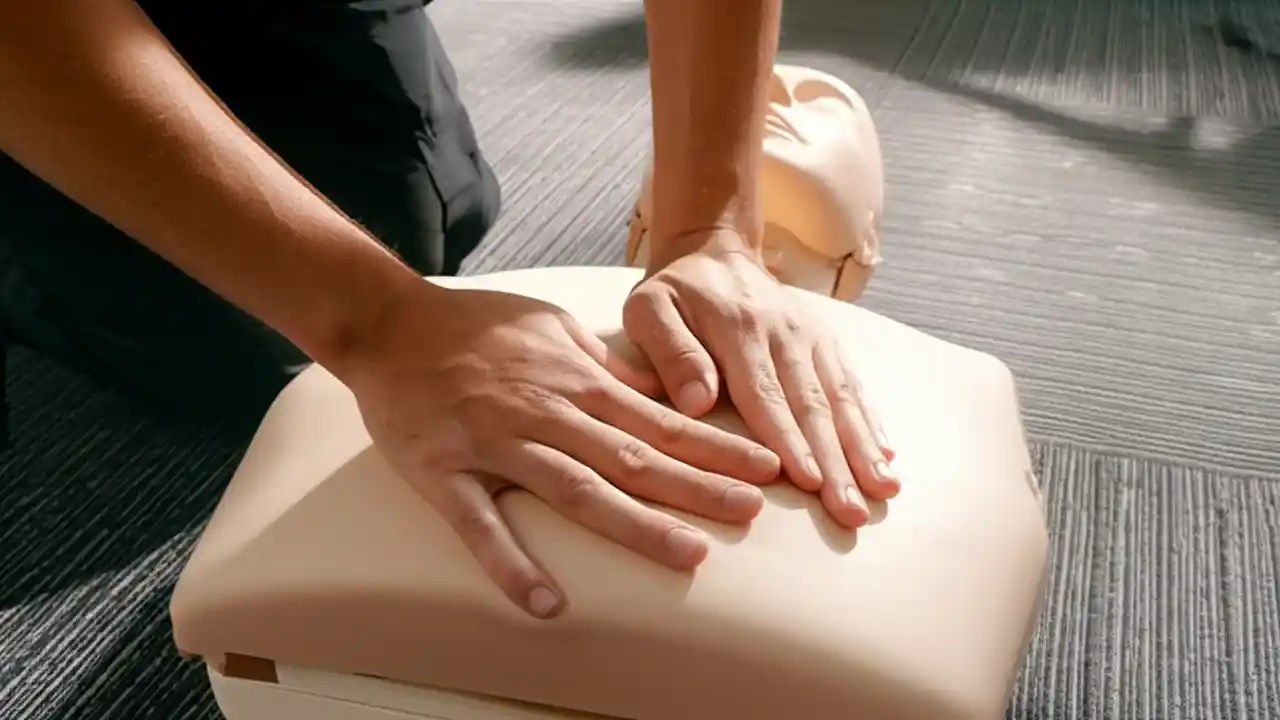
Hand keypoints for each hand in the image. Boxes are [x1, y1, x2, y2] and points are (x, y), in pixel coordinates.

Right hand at [337, 280, 779, 618]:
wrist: (389, 321)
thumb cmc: (475, 324)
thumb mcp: (554, 326)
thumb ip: (605, 361)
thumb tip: (657, 388)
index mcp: (575, 381)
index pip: (659, 419)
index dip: (713, 446)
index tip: (762, 467)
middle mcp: (545, 413)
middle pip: (632, 456)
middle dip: (696, 485)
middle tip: (750, 512)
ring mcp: (495, 444)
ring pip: (575, 489)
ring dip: (634, 524)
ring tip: (687, 554)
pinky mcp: (443, 472)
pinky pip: (480, 524)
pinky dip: (512, 563)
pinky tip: (546, 602)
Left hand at [623, 234, 897, 528]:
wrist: (714, 251)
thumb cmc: (674, 293)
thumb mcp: (649, 309)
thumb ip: (670, 351)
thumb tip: (696, 400)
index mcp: (738, 331)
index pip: (765, 395)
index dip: (788, 440)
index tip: (809, 480)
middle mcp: (784, 334)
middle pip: (813, 406)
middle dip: (837, 462)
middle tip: (853, 511)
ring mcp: (811, 338)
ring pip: (841, 398)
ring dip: (864, 448)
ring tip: (884, 492)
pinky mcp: (826, 342)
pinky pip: (852, 384)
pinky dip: (871, 422)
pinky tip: (888, 456)